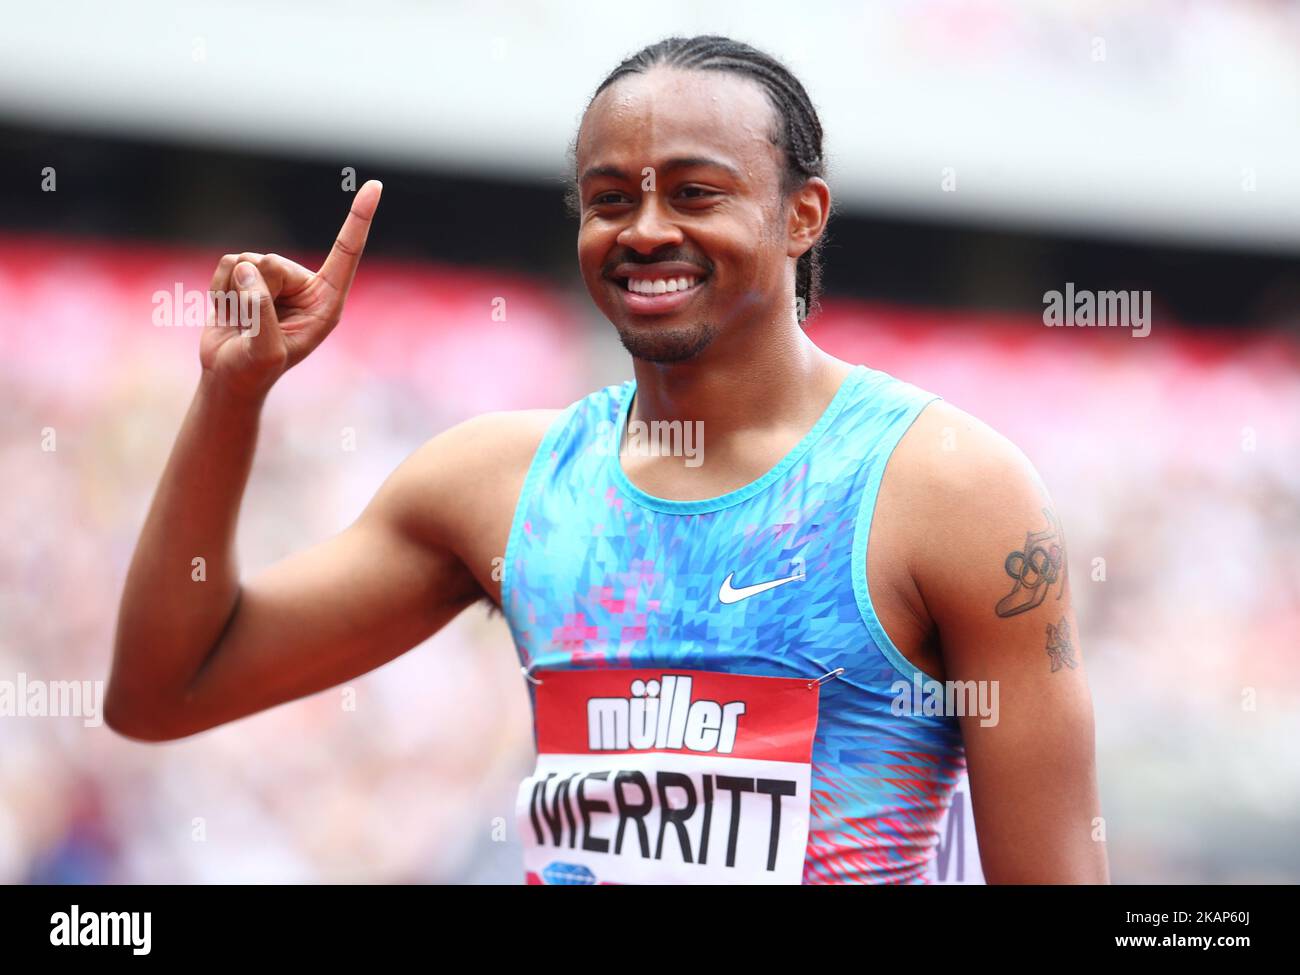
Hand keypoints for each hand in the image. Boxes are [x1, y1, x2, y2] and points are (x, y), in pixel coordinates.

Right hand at [199, 180, 382, 401]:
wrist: (227, 376)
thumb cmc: (254, 370)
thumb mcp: (264, 349)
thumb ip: (261, 310)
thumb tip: (249, 267)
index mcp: (326, 302)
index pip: (346, 253)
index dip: (359, 219)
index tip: (375, 185)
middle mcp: (304, 286)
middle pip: (273, 262)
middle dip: (254, 290)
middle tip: (254, 324)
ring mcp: (275, 279)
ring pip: (246, 259)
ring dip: (234, 292)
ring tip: (241, 320)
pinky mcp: (246, 276)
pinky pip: (226, 263)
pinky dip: (218, 289)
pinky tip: (226, 310)